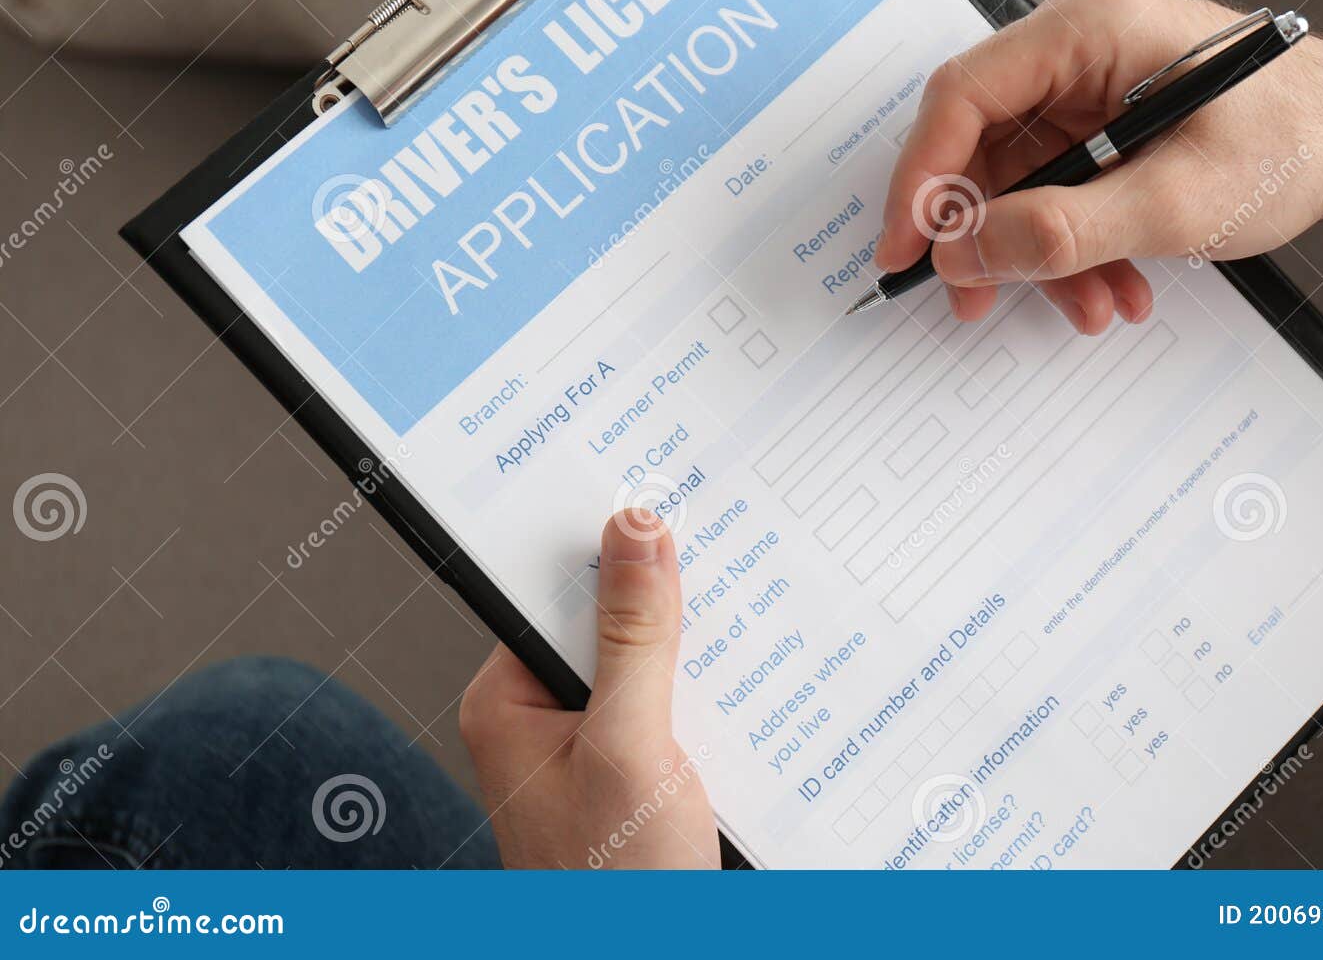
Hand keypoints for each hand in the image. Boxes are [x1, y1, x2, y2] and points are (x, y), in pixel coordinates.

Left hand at [459, 510, 718, 868]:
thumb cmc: (612, 885)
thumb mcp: (630, 745)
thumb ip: (636, 638)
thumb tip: (635, 530)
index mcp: (509, 701)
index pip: (553, 591)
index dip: (606, 544)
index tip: (658, 497)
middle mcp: (543, 718)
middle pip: (606, 620)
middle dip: (665, 595)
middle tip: (721, 546)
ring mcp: (592, 746)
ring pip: (648, 662)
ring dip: (698, 646)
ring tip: (748, 617)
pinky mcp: (638, 770)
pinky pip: (675, 703)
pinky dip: (713, 691)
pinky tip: (753, 681)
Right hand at [877, 0, 1322, 329]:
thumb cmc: (1296, 143)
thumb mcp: (1176, 203)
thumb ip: (1062, 231)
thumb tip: (964, 254)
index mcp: (1087, 27)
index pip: (963, 96)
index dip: (922, 179)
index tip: (906, 250)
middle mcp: (1078, 43)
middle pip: (984, 142)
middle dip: (990, 234)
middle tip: (975, 301)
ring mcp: (1091, 81)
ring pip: (1022, 177)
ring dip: (1043, 254)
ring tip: (1091, 308)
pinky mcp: (1106, 119)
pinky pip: (1059, 187)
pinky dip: (1075, 244)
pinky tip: (1113, 288)